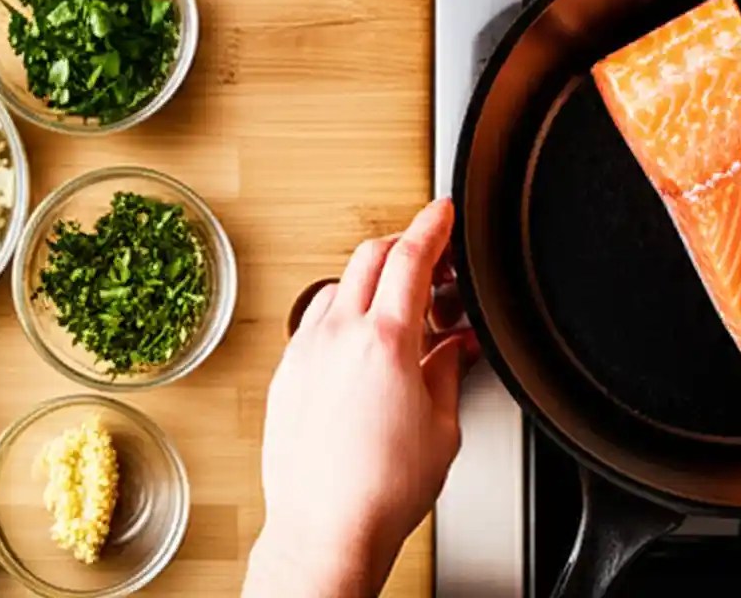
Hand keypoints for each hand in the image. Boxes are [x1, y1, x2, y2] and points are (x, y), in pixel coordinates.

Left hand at [243, 198, 475, 596]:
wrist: (326, 528)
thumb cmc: (381, 491)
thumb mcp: (442, 427)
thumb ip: (449, 371)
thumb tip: (455, 349)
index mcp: (384, 341)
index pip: (410, 257)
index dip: (431, 226)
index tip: (442, 212)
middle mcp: (337, 337)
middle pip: (368, 257)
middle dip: (401, 246)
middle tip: (428, 263)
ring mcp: (304, 354)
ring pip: (337, 287)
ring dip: (368, 283)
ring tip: (396, 313)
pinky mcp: (285, 376)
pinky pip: (313, 324)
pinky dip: (340, 318)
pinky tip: (359, 348)